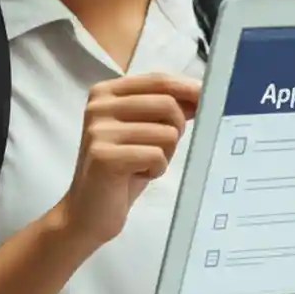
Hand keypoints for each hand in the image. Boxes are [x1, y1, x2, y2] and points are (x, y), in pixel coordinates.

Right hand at [60, 73, 199, 244]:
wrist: (88, 212)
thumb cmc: (122, 170)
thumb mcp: (144, 132)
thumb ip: (165, 109)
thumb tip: (199, 92)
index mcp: (106, 92)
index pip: (158, 80)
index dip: (188, 90)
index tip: (206, 100)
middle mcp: (99, 106)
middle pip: (167, 104)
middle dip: (177, 129)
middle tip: (161, 150)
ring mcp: (99, 130)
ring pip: (167, 132)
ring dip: (164, 154)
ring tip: (142, 165)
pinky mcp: (104, 156)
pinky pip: (157, 156)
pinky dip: (156, 170)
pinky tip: (137, 176)